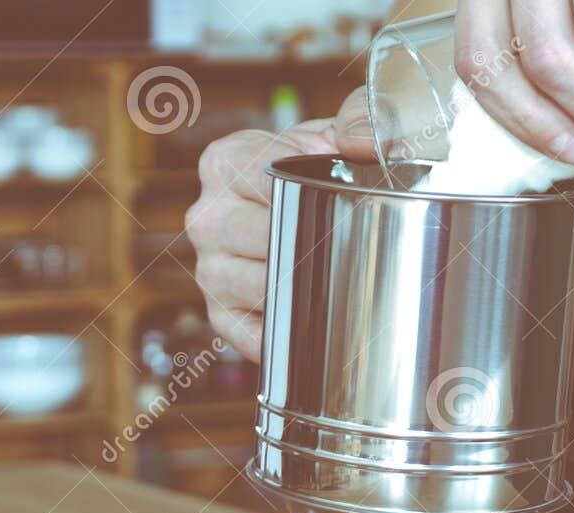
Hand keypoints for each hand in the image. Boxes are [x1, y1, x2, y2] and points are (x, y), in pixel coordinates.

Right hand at [184, 88, 373, 361]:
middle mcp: (206, 216)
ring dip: (308, 288)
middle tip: (361, 244)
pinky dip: (291, 336)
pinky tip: (320, 322)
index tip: (349, 195)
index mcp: (225, 162)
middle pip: (268, 239)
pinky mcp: (221, 316)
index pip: (270, 181)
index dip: (319, 191)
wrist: (325, 210)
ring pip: (264, 289)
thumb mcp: (350, 128)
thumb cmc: (333, 167)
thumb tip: (357, 143)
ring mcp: (209, 270)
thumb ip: (366, 116)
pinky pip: (255, 336)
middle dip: (319, 243)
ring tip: (344, 278)